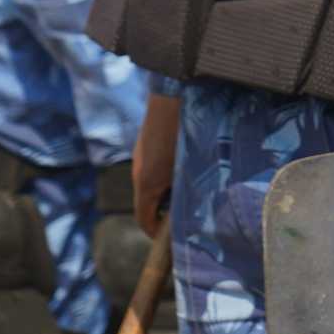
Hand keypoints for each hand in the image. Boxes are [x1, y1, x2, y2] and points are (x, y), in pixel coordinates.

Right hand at [134, 94, 180, 229]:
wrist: (173, 93)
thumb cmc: (183, 132)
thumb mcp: (187, 168)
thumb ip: (185, 192)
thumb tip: (192, 212)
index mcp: (146, 183)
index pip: (144, 219)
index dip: (156, 233)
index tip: (171, 240)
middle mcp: (139, 171)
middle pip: (148, 203)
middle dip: (166, 212)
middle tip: (189, 215)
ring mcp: (142, 156)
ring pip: (154, 184)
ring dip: (169, 191)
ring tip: (193, 191)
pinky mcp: (147, 143)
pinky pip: (156, 167)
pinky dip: (168, 175)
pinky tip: (189, 167)